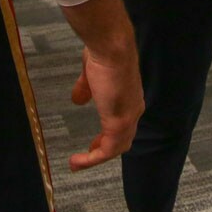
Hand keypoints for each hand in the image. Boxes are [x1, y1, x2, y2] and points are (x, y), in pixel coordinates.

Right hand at [67, 43, 141, 171]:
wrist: (111, 48)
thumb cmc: (103, 54)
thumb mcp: (91, 74)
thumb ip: (86, 88)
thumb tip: (77, 100)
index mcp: (130, 97)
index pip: (124, 123)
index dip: (109, 134)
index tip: (94, 141)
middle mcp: (133, 110)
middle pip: (123, 139)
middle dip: (106, 149)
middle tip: (90, 153)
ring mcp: (128, 118)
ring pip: (116, 148)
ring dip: (96, 157)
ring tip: (77, 163)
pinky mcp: (118, 123)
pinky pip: (107, 151)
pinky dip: (91, 159)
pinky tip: (77, 161)